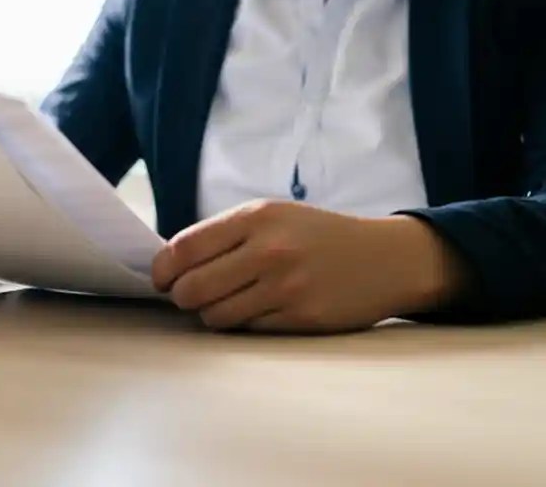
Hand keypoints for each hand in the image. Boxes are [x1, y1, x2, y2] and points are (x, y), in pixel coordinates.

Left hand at [151, 200, 466, 333]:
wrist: (384, 258)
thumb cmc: (318, 236)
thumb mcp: (274, 216)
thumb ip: (225, 234)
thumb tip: (170, 264)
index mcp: (256, 218)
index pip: (184, 248)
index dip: (162, 269)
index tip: (161, 278)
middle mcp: (268, 250)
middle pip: (191, 289)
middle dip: (182, 296)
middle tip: (190, 296)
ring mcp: (285, 287)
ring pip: (214, 316)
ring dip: (210, 314)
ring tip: (225, 302)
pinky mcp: (300, 318)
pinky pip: (247, 330)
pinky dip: (242, 324)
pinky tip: (256, 311)